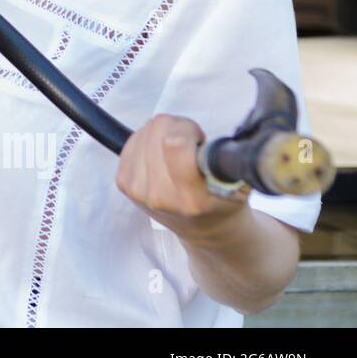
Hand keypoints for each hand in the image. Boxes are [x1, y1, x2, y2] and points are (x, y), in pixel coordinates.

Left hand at [116, 114, 250, 244]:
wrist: (202, 230)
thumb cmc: (221, 202)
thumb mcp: (235, 183)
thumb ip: (218, 159)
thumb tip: (189, 132)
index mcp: (191, 199)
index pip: (174, 143)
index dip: (188, 130)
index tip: (199, 138)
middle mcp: (159, 196)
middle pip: (157, 130)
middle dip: (178, 127)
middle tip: (191, 144)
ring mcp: (137, 190)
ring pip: (144, 131)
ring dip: (163, 133)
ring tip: (177, 152)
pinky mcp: (123, 182)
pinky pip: (131, 140)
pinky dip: (148, 140)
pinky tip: (162, 155)